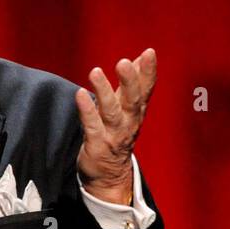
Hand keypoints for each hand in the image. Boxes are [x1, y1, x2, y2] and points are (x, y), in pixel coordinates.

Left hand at [75, 49, 156, 201]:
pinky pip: (92, 127)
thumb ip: (135, 83)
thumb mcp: (129, 108)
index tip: (149, 53)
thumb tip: (143, 56)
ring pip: (111, 112)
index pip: (146, 89)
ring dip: (104, 92)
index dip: (148, 72)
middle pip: (132, 100)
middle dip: (129, 81)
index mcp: (136, 111)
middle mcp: (128, 122)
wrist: (109, 175)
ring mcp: (113, 135)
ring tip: (95, 72)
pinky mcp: (97, 145)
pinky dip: (86, 111)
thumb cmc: (117, 134)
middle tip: (124, 63)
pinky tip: (80, 94)